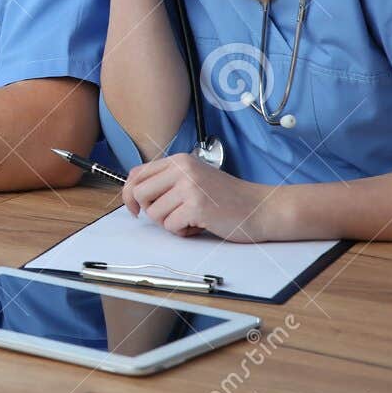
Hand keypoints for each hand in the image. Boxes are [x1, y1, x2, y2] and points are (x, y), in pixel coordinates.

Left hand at [121, 153, 278, 240]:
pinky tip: (201, 225)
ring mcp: (189, 186)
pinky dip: (183, 232)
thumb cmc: (227, 198)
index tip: (135, 208)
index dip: (129, 194)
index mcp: (179, 160)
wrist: (261, 208)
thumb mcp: (195, 178)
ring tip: (193, 219)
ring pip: (155, 214)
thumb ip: (168, 180)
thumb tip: (133, 192)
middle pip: (139, 193)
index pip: (137, 173)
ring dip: (171, 223)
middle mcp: (182, 169)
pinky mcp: (196, 206)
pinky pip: (171, 226)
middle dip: (149, 211)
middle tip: (169, 216)